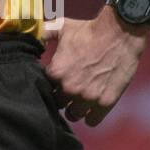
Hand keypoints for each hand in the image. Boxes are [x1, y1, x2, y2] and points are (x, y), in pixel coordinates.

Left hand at [40, 7, 148, 126]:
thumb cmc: (88, 30)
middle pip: (57, 103)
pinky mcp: (105, 103)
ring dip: (74, 109)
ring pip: (73, 114)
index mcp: (56, 72)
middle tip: (68, 90)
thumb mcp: (60, 27)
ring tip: (78, 101)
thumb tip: (30, 40)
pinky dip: (90, 117)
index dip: (50, 84)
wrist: (119, 34)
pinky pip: (91, 121)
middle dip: (61, 97)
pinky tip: (91, 109)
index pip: (44, 87)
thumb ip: (42, 34)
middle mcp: (69, 88)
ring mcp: (88, 97)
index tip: (56, 81)